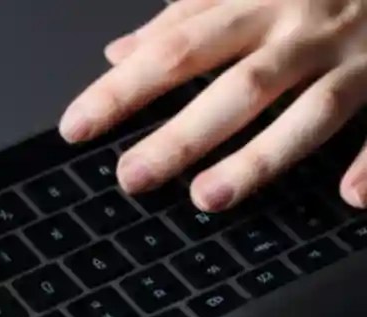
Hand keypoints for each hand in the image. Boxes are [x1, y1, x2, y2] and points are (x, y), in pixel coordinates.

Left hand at [61, 0, 366, 210]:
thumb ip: (189, 14)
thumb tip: (120, 52)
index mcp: (260, 1)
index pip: (176, 48)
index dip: (123, 89)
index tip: (77, 127)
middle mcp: (306, 30)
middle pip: (240, 85)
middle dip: (183, 134)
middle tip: (131, 177)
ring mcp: (359, 58)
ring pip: (311, 111)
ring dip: (260, 157)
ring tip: (208, 197)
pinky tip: (350, 197)